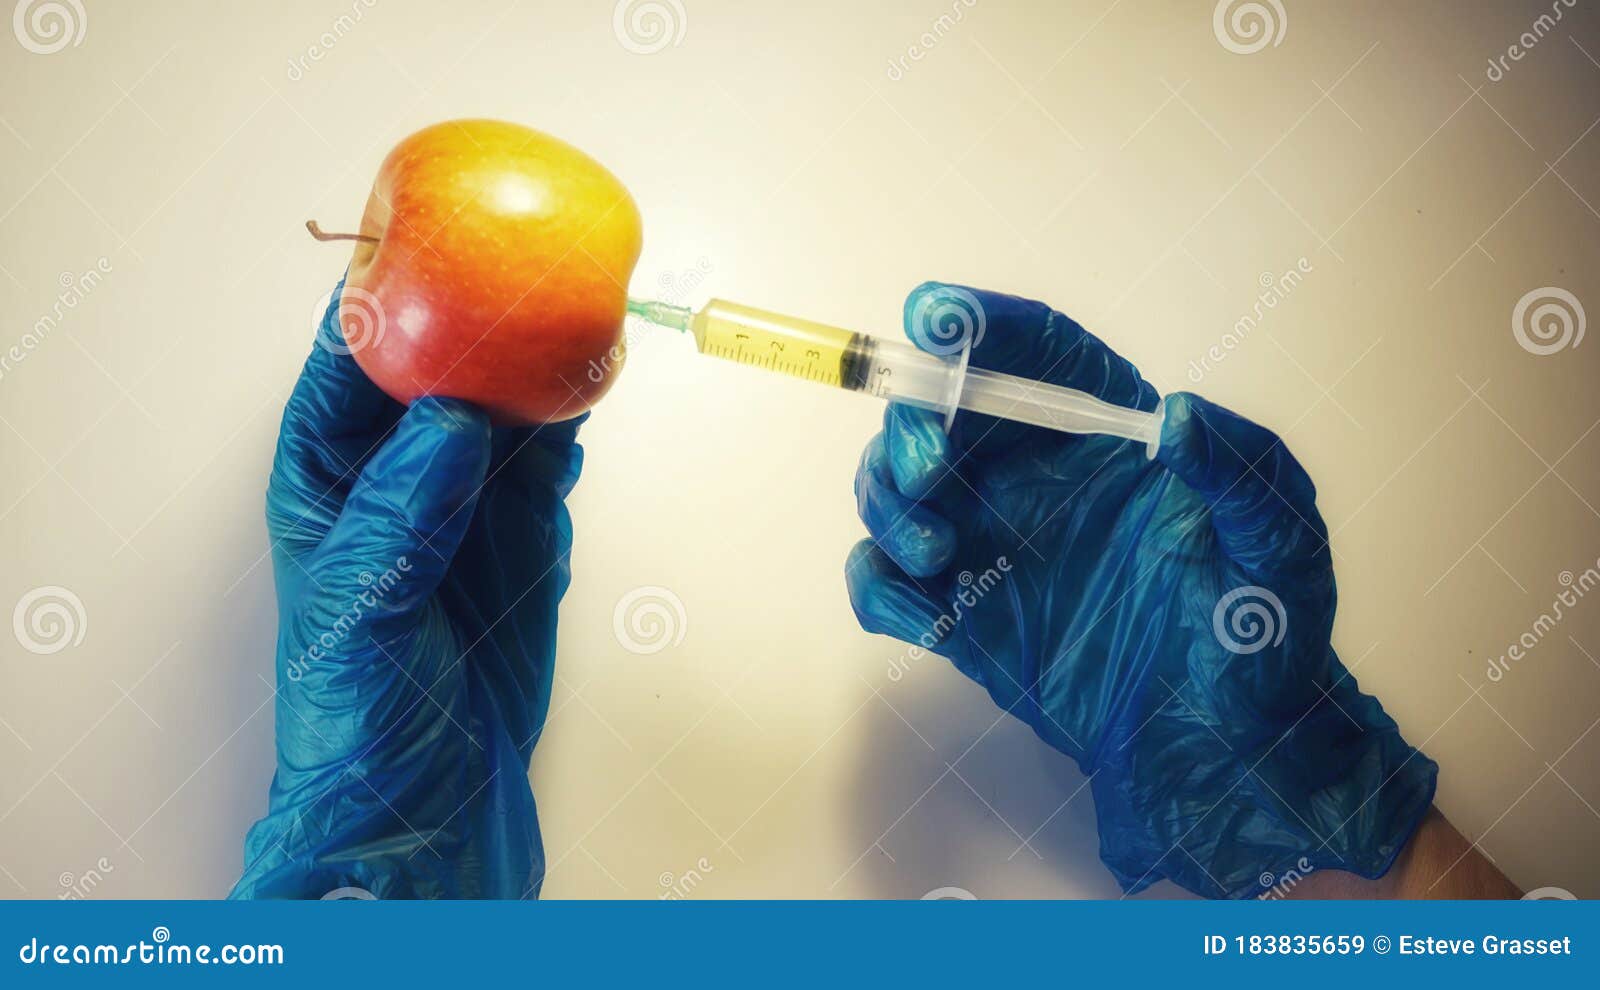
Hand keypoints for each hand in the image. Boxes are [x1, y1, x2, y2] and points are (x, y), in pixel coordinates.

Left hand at [232, 282, 581, 898]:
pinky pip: (551, 456)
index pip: (349, 363)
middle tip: (532, 262)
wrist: (435, 806)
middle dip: (481, 313)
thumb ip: (402, 513)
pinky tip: (590, 384)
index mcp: (327, 479)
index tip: (433, 240)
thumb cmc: (357, 719)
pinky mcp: (525, 534)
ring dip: (538, 359)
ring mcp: (467, 503)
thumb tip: (446, 418)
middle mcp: (397, 477)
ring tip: (577, 307)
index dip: (386, 296)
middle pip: (440, 365)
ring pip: (504, 404)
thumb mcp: (362, 613)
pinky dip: (572, 418)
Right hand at [847, 282, 1435, 897]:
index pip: (1036, 351)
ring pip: (894, 489)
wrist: (1222, 748)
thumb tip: (1180, 417)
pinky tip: (921, 616)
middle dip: (911, 424)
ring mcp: (990, 542)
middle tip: (927, 472)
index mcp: (1106, 431)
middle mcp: (1035, 473)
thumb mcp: (1282, 545)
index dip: (978, 323)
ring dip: (887, 505)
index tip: (932, 316)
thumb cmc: (1262, 636)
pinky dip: (878, 587)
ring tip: (938, 555)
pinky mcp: (961, 614)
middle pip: (939, 411)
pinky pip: (885, 582)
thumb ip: (1242, 472)